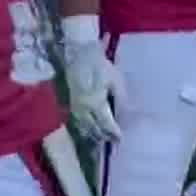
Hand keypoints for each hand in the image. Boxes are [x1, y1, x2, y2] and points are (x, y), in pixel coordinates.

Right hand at [59, 26, 124, 146]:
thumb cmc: (99, 65)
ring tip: (102, 138)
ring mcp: (74, 107)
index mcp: (95, 104)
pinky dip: (84, 127)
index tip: (120, 139)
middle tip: (113, 141)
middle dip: (104, 136)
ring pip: (84, 126)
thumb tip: (126, 114)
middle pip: (94, 128)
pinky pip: (77, 120)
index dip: (114, 133)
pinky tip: (89, 127)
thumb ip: (121, 98)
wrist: (78, 53)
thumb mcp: (115, 80)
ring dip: (93, 133)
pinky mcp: (69, 102)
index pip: (106, 124)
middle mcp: (83, 109)